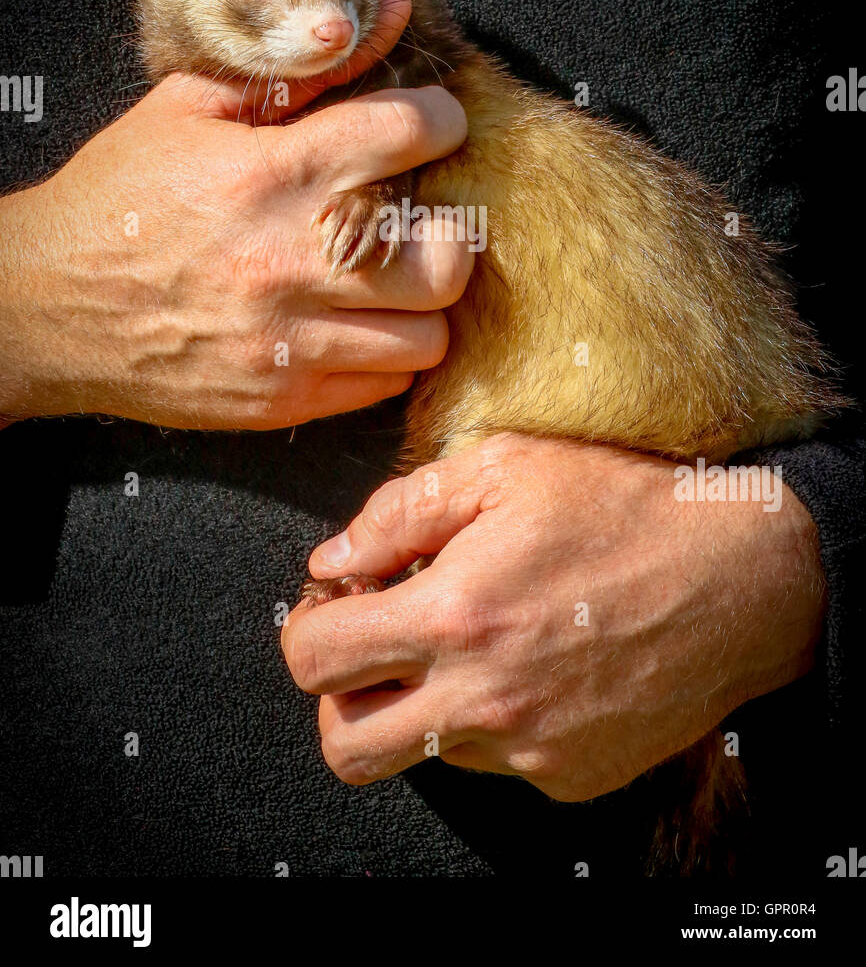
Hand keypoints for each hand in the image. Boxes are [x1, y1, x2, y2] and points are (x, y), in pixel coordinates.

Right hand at [0, 0, 472, 428]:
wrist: (43, 304)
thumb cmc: (117, 196)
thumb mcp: (191, 109)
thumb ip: (299, 74)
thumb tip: (385, 15)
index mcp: (273, 172)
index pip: (412, 132)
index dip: (441, 120)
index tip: (431, 128)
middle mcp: (292, 258)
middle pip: (446, 255)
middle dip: (450, 230)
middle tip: (422, 220)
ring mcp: (290, 338)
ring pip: (429, 334)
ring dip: (422, 303)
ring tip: (391, 282)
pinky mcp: (282, 398)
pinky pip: (384, 384)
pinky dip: (385, 354)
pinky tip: (355, 325)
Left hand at [282, 434, 825, 798]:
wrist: (738, 577)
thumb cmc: (622, 506)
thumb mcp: (506, 466)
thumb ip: (400, 510)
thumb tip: (331, 558)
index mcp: (454, 615)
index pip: (314, 658)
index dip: (308, 625)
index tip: (341, 601)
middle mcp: (482, 699)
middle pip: (344, 745)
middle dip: (337, 695)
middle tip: (373, 645)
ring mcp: (526, 749)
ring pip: (420, 757)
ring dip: (416, 708)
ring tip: (459, 649)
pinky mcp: (568, 777)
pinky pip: (495, 765)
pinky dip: (492, 723)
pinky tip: (529, 665)